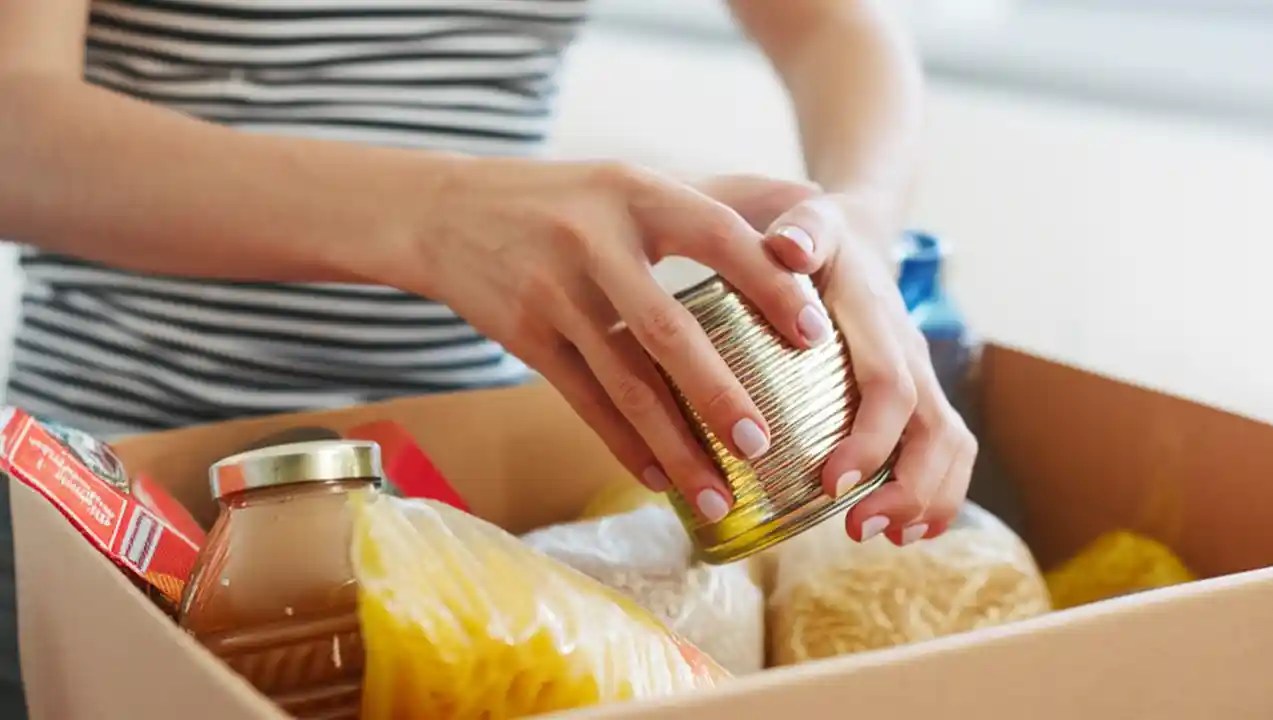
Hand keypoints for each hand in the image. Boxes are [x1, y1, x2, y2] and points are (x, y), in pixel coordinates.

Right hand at [376, 159, 825, 520]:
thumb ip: (701, 209)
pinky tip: (658, 479)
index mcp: (636, 192)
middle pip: (666, 330)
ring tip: (720, 497)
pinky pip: (583, 401)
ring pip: (622, 383)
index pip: (716, 235)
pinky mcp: (523, 336)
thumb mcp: (627, 184)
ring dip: (674, 446)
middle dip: (717, 394)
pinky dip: (624, 444)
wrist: (445, 211)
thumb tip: (800, 239)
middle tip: (764, 446)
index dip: (768, 284)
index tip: (814, 334)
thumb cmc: (563, 202)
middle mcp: (593, 241)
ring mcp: (553, 293)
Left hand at [736, 189, 976, 543]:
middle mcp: (911, 353)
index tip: (832, 482)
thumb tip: (786, 245)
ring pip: (952, 447)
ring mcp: (922, 377)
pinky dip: (939, 497)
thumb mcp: (807, 223)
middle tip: (855, 528)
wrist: (858, 235)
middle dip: (905, 487)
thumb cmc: (819, 239)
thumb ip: (800, 230)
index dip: (870, 439)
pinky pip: (949, 452)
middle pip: (933, 430)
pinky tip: (906, 533)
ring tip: (885, 538)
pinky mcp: (921, 397)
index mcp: (880, 321)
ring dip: (927, 500)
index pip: (889, 387)